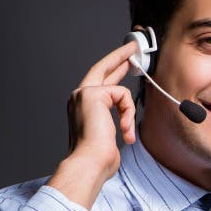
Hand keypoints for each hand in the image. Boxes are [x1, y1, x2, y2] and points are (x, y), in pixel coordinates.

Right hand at [66, 41, 137, 175]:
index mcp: (80, 107)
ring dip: (129, 113)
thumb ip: (113, 121)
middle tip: (133, 48)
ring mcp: (84, 93)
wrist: (89, 162)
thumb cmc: (98, 157)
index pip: (98, 82)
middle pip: (102, 69)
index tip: (124, 61)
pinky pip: (123, 96)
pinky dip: (128, 114)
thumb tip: (124, 119)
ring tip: (126, 132)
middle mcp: (78, 97)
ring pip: (119, 90)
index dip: (112, 69)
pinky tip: (124, 130)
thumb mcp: (108, 135)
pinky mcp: (93, 94)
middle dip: (119, 57)